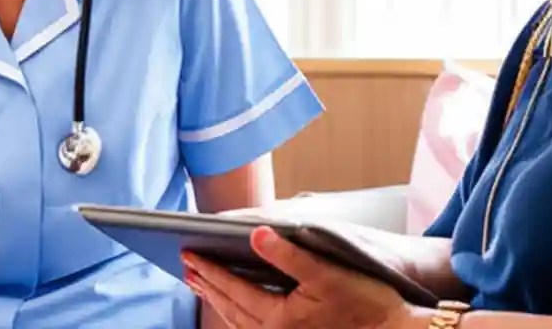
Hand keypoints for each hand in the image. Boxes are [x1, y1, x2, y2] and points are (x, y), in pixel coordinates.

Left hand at [183, 226, 418, 328]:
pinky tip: (234, 305)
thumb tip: (255, 232)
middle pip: (230, 309)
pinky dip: (238, 314)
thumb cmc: (365, 300)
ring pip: (240, 322)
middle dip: (208, 285)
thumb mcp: (325, 271)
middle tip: (186, 266)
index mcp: (280, 318)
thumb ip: (288, 253)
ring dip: (219, 301)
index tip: (189, 254)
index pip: (234, 290)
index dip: (210, 270)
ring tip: (201, 283)